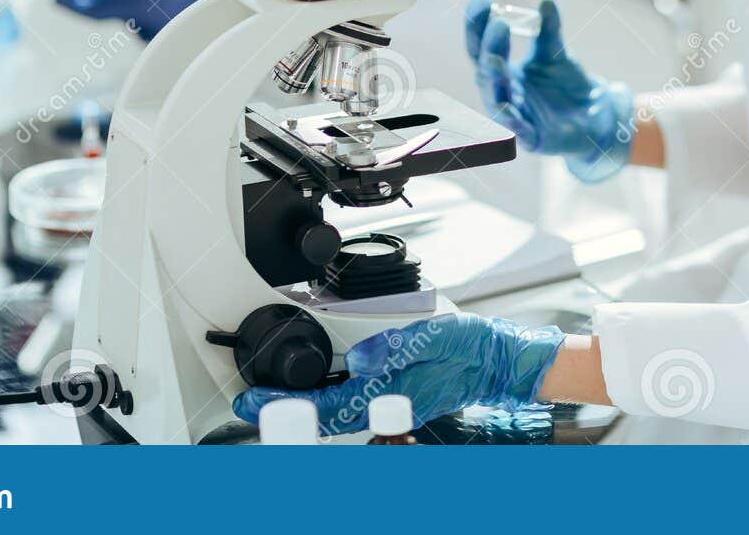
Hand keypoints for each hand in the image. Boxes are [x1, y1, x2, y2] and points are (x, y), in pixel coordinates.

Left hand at [48, 0, 231, 40]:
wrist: (234, 13)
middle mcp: (140, 15)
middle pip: (94, 11)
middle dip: (71, 2)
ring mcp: (146, 31)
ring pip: (113, 17)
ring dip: (100, 6)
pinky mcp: (153, 40)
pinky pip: (131, 23)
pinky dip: (125, 12)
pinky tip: (132, 4)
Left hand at [233, 313, 564, 434]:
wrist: (497, 358)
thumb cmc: (471, 348)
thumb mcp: (436, 336)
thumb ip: (395, 346)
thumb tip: (358, 357)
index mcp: (391, 390)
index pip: (327, 405)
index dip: (288, 406)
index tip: (254, 402)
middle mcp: (386, 400)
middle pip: (324, 412)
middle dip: (286, 409)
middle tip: (250, 401)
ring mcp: (390, 399)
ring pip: (336, 407)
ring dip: (305, 402)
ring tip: (276, 394)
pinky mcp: (396, 391)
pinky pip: (354, 398)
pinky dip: (329, 394)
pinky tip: (320, 385)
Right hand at [464, 0, 632, 181]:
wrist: (594, 115)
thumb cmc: (566, 84)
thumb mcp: (557, 53)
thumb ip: (550, 30)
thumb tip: (546, 2)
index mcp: (503, 71)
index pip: (482, 46)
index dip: (478, 25)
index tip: (482, 0)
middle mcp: (503, 92)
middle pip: (486, 70)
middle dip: (489, 48)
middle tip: (498, 24)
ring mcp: (515, 116)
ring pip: (497, 100)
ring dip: (494, 81)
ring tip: (494, 60)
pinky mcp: (532, 139)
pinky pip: (520, 132)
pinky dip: (514, 122)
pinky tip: (510, 110)